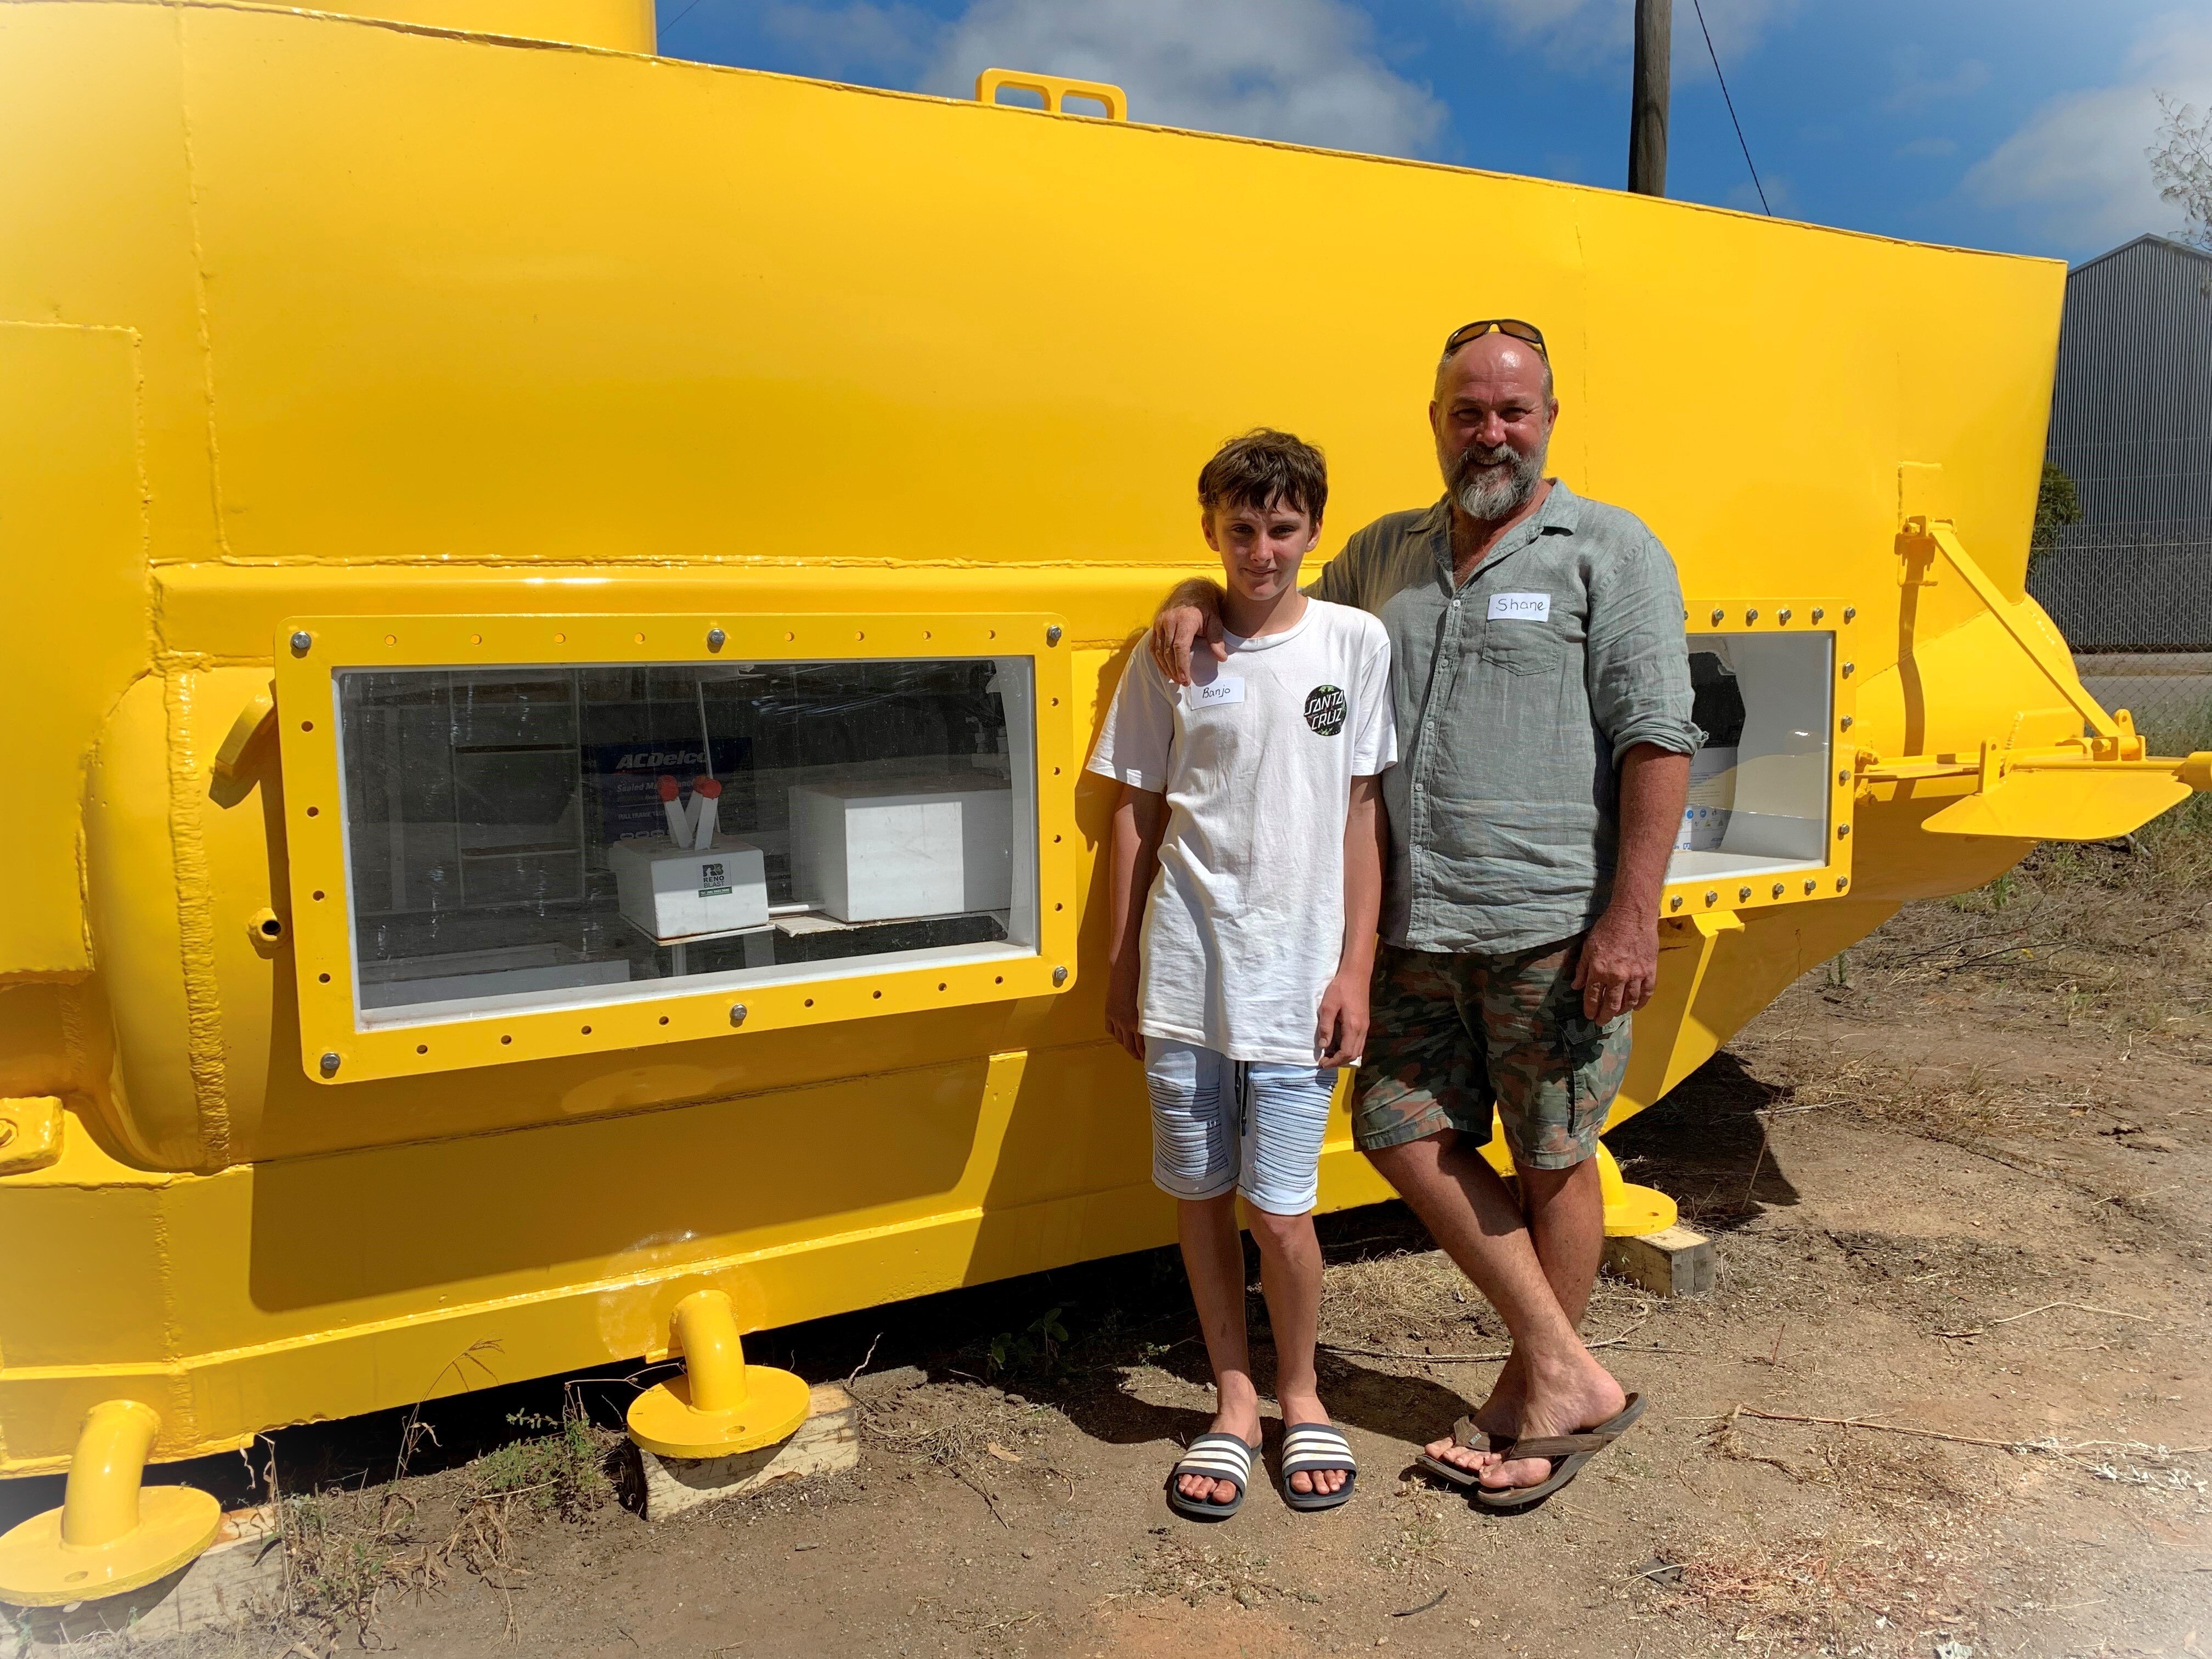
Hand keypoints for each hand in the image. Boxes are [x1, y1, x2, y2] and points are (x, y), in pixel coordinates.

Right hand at [1106, 967, 1145, 1062]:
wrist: (1126, 970)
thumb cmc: (1143, 984)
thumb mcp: (1150, 1004)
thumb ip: (1151, 1018)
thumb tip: (1156, 1030)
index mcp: (1138, 1022)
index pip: (1141, 1045)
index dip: (1144, 1054)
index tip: (1148, 1058)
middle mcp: (1126, 1023)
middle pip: (1129, 1046)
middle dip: (1136, 1054)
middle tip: (1141, 1058)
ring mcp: (1116, 1019)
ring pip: (1120, 1039)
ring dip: (1126, 1046)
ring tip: (1131, 1049)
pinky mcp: (1109, 1013)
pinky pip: (1110, 1029)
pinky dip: (1115, 1034)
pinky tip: (1120, 1035)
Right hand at [1148, 593, 1226, 686]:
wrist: (1191, 591)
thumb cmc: (1205, 607)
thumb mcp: (1215, 620)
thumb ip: (1217, 639)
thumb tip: (1221, 658)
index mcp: (1184, 619)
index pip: (1179, 647)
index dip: (1181, 665)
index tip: (1185, 679)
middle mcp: (1169, 621)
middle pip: (1168, 652)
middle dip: (1174, 670)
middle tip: (1182, 683)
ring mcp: (1160, 623)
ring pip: (1158, 651)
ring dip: (1166, 667)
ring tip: (1175, 679)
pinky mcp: (1155, 626)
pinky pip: (1153, 646)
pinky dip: (1158, 660)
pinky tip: (1166, 669)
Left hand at [1315, 968, 1370, 1067]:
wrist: (1356, 975)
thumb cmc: (1340, 988)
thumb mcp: (1328, 1006)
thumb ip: (1325, 1027)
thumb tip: (1323, 1046)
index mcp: (1353, 1027)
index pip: (1346, 1053)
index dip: (1334, 1061)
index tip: (1322, 1064)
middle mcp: (1362, 1029)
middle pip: (1353, 1055)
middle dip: (1339, 1062)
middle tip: (1324, 1061)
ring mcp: (1365, 1026)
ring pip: (1357, 1050)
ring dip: (1344, 1056)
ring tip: (1329, 1054)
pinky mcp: (1364, 1023)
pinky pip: (1359, 1042)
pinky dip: (1349, 1048)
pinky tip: (1338, 1044)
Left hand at [1572, 905, 1657, 1022]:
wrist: (1632, 916)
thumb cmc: (1607, 928)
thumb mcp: (1588, 947)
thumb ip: (1582, 968)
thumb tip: (1575, 986)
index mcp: (1599, 970)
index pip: (1593, 997)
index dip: (1590, 1009)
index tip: (1589, 1016)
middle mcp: (1617, 976)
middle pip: (1611, 1004)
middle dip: (1605, 1016)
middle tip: (1601, 1021)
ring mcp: (1636, 975)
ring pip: (1629, 1001)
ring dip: (1622, 1011)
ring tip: (1617, 1014)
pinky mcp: (1650, 971)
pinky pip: (1647, 992)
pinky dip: (1641, 1003)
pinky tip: (1636, 1007)